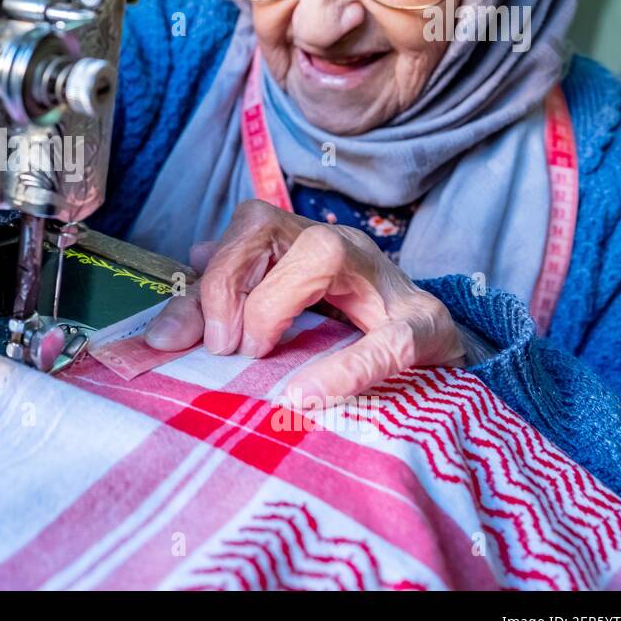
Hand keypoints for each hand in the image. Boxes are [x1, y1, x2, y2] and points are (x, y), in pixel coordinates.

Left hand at [144, 200, 463, 406]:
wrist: (446, 371)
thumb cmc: (354, 341)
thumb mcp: (283, 320)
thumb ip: (232, 298)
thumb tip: (193, 256)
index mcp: (304, 244)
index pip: (246, 226)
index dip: (207, 274)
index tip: (175, 337)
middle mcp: (343, 249)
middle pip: (269, 225)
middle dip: (228, 282)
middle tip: (223, 346)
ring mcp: (387, 284)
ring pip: (325, 252)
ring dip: (272, 304)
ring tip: (257, 355)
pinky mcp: (427, 329)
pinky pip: (386, 338)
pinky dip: (343, 368)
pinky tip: (305, 395)